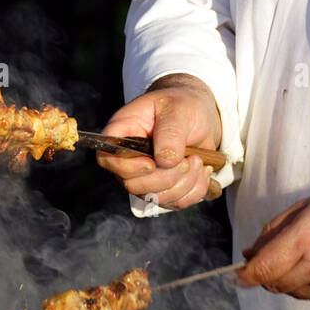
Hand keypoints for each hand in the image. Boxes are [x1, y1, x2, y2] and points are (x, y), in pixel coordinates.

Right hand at [96, 74, 222, 210]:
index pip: (107, 158)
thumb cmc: (183, 106)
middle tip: (188, 160)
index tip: (152, 164)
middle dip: (166, 178)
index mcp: (123, 132)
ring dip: (184, 184)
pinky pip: (175, 203)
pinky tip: (202, 171)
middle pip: (132, 185)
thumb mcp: (179, 109)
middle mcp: (129, 159)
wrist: (200, 116)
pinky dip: (194, 191)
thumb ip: (170, 133)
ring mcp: (145, 177)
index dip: (127, 167)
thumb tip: (166, 161)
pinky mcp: (163, 189)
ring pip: (155, 198)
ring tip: (198, 161)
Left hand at [237, 186, 309, 301]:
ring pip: (290, 292)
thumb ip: (273, 231)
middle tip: (270, 256)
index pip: (262, 270)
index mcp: (304, 240)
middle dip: (264, 274)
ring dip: (285, 279)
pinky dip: (304, 285)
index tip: (236, 275)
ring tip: (301, 256)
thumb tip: (250, 254)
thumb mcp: (306, 206)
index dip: (244, 276)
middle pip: (273, 284)